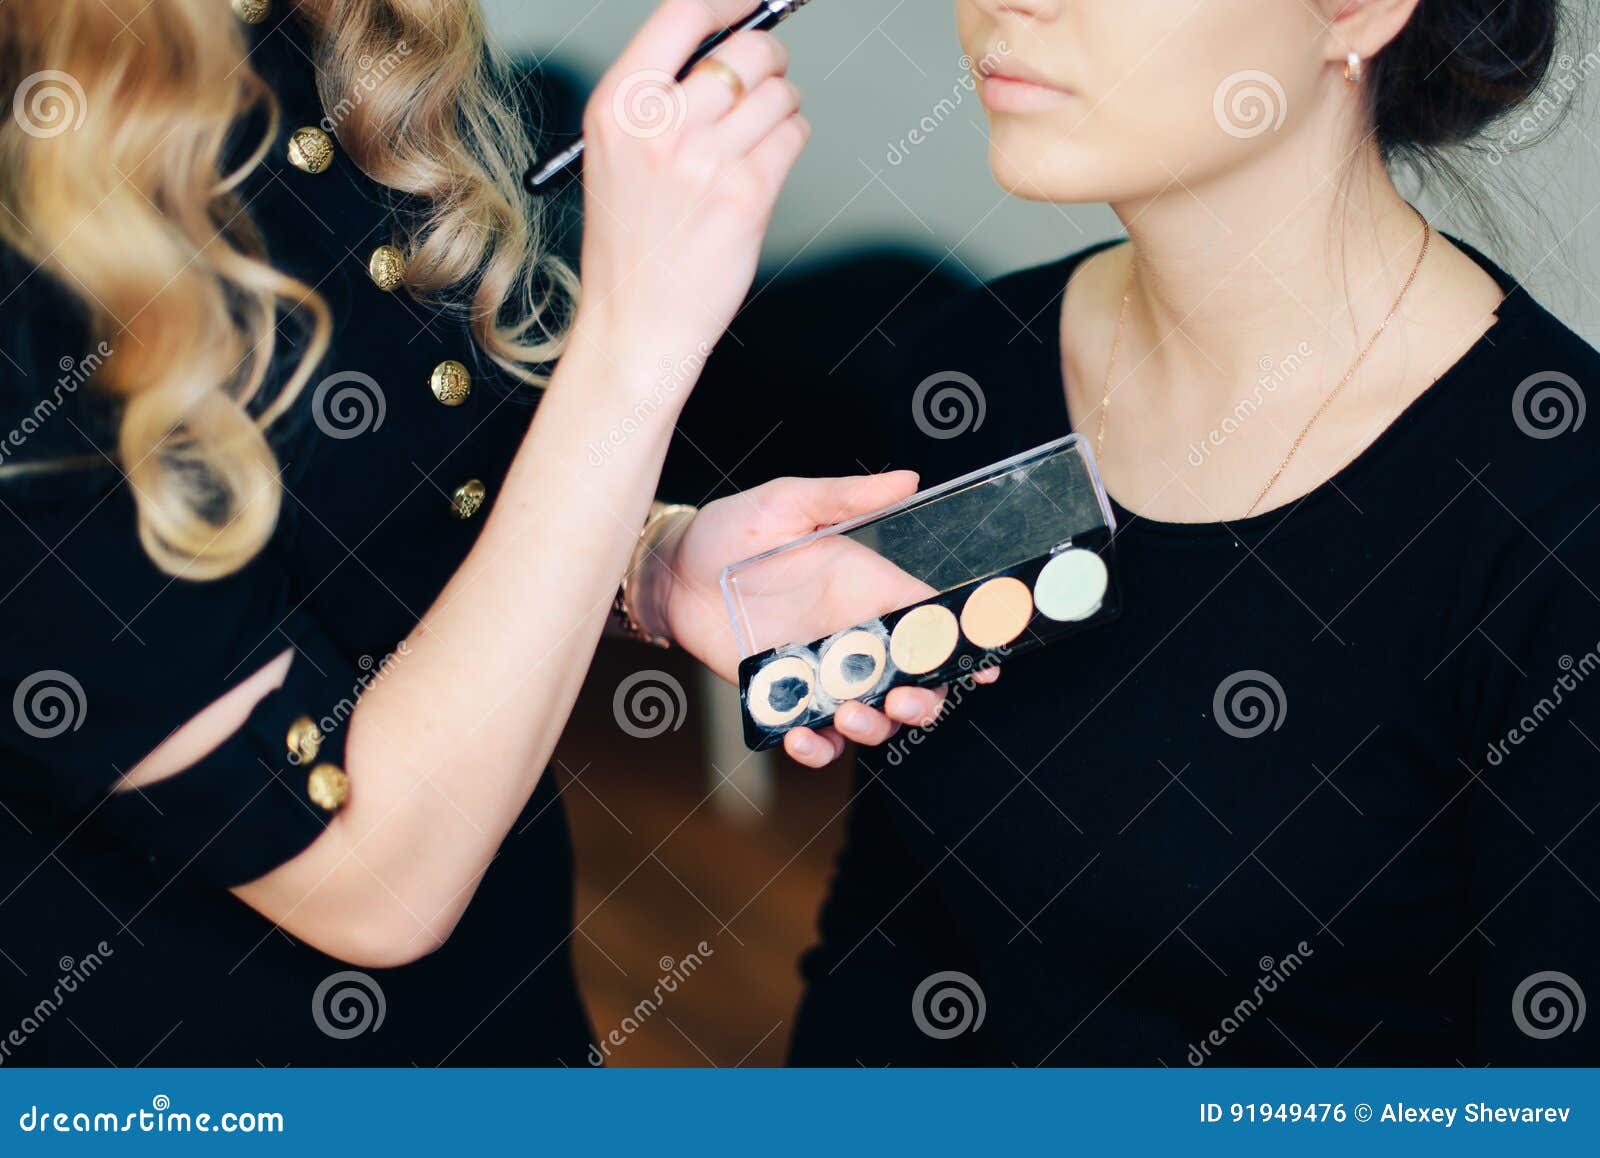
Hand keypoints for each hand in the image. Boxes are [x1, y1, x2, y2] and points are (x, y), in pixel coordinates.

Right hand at [571, 0, 809, 378]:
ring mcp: (706, 160)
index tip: (749, 5)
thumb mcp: (617, 153)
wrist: (635, 322)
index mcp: (620, 106)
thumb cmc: (630, 243)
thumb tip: (724, 41)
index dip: (729, 2)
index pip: (683, 14)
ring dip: (783, 104)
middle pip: (745, 50)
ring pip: (779, 92)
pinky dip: (791, 140)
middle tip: (767, 76)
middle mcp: (660, 127)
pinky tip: (767, 163)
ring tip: (763, 130)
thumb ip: (660, 94)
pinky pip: (793, 135)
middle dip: (769, 58)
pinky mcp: (747, 194)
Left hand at [663, 473, 999, 768]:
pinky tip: (802, 738)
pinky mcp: (786, 696)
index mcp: (869, 588)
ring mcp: (823, 671)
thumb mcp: (789, 503)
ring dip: (875, 726)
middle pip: (916, 681)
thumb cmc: (731, 530)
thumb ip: (847, 498)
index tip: (983, 664)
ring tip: (848, 714)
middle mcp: (855, 634)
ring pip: (874, 715)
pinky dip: (818, 748)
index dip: (965, 643)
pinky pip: (816, 736)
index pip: (932, 619)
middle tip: (904, 699)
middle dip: (925, 700)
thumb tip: (908, 478)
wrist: (673, 570)